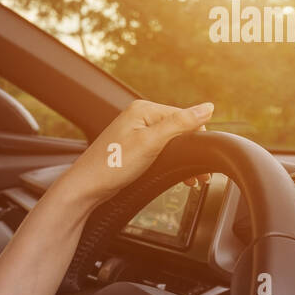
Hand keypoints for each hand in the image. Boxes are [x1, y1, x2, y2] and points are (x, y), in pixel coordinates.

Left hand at [60, 99, 214, 210]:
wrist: (86, 187)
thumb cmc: (112, 165)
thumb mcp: (151, 142)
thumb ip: (180, 123)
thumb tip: (208, 107)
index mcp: (143, 109)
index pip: (184, 116)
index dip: (198, 137)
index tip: (205, 159)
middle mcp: (139, 117)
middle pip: (179, 129)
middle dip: (191, 150)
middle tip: (201, 176)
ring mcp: (135, 132)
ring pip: (171, 142)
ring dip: (183, 159)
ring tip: (192, 179)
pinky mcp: (133, 147)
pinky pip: (160, 150)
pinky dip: (171, 162)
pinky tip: (176, 176)